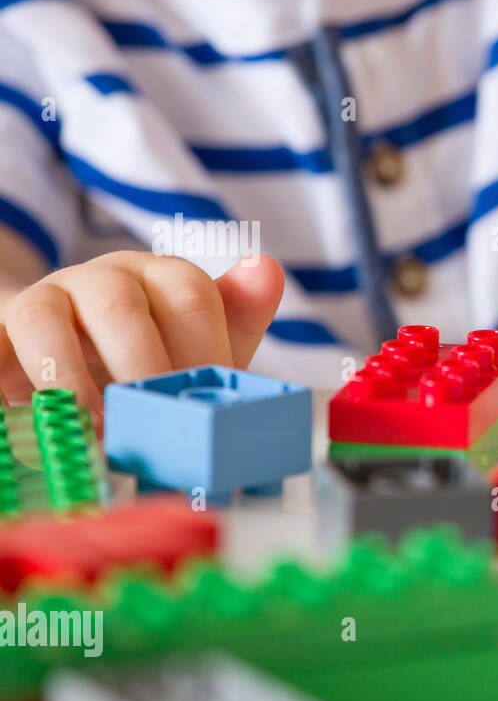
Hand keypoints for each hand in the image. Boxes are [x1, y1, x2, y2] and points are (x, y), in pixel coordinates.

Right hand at [0, 251, 283, 418]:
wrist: (62, 351)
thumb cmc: (146, 354)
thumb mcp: (199, 344)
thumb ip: (237, 318)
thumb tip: (268, 269)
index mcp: (162, 276)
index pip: (190, 295)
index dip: (202, 350)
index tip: (206, 404)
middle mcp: (103, 278)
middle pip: (120, 307)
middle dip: (138, 368)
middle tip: (151, 423)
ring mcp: (44, 299)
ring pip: (44, 319)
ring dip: (68, 380)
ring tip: (91, 431)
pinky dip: (8, 382)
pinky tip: (33, 421)